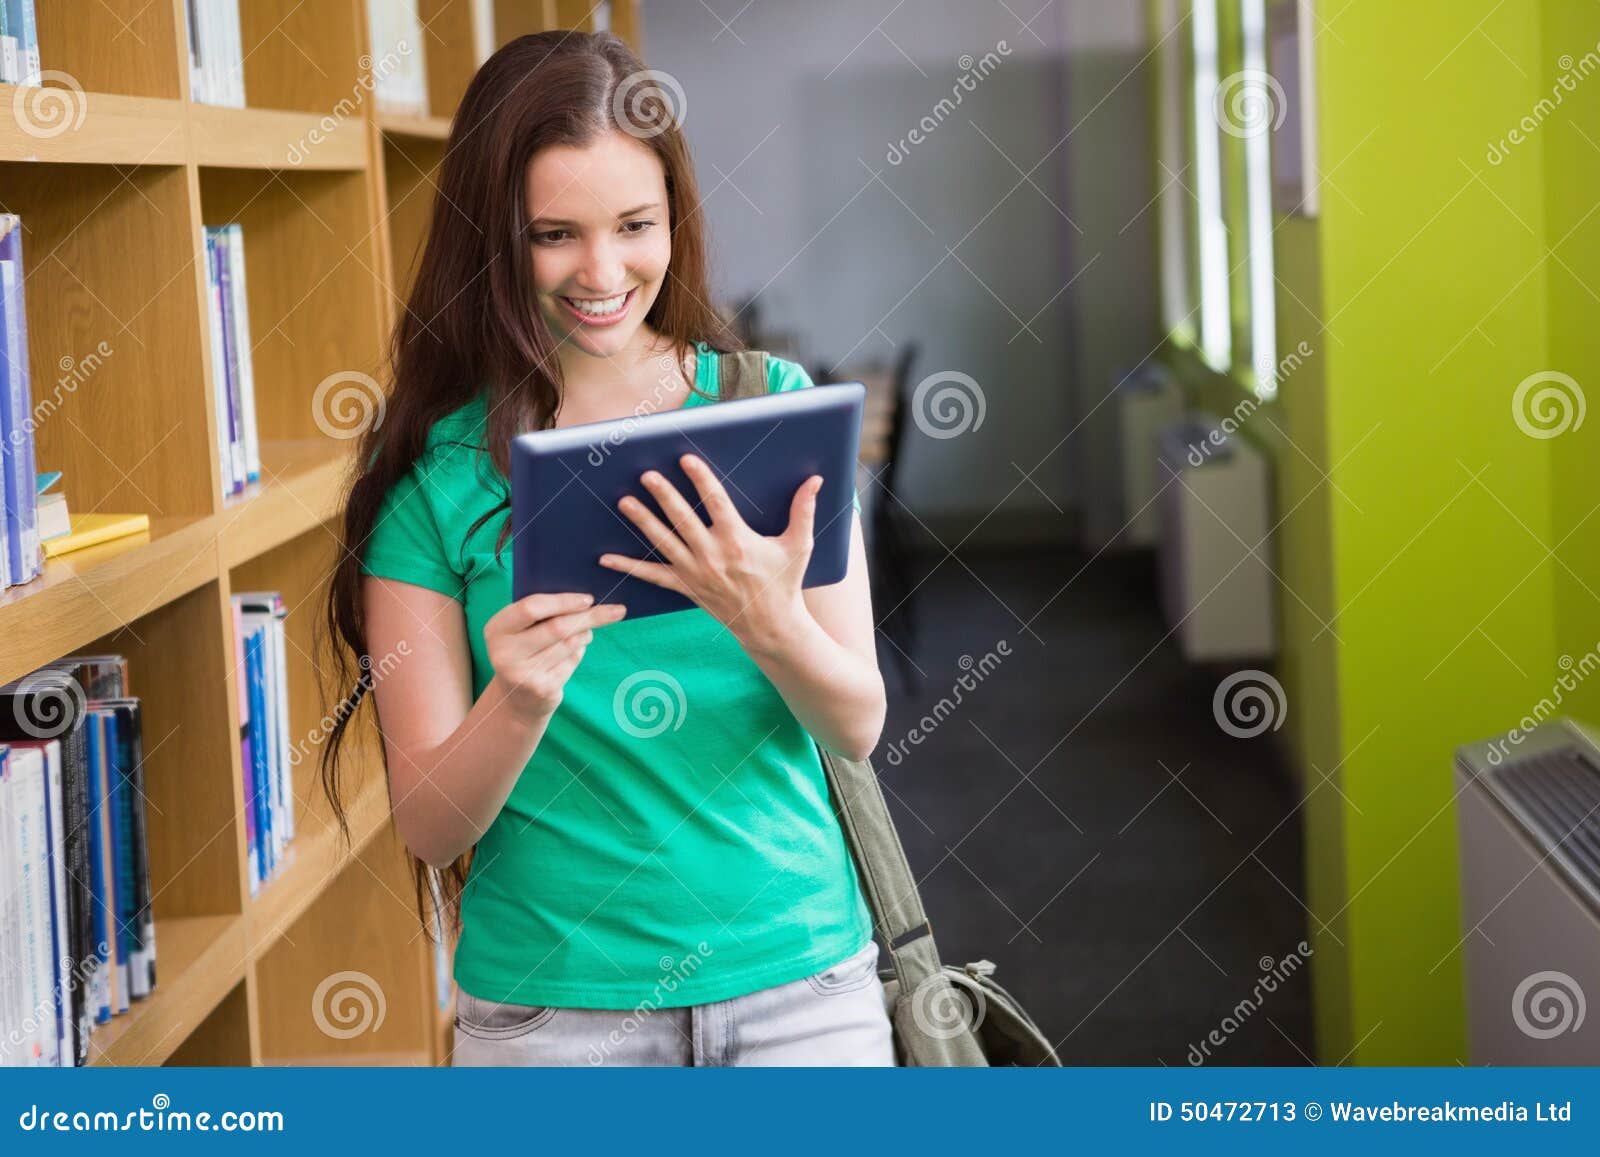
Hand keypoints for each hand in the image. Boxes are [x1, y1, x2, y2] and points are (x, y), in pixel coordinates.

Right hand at [483, 592, 625, 722]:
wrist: (516, 699)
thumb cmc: (523, 651)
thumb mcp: (519, 630)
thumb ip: (540, 613)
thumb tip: (585, 598)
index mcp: (496, 629)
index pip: (531, 608)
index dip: (563, 601)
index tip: (589, 599)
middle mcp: (504, 653)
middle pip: (557, 628)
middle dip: (590, 617)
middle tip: (617, 610)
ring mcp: (523, 674)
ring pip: (569, 644)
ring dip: (585, 634)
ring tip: (586, 631)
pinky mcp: (542, 689)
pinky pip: (572, 662)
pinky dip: (579, 651)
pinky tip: (575, 651)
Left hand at [599, 454, 821, 652]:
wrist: (770, 626)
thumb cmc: (785, 583)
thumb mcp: (798, 546)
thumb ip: (804, 511)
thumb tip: (816, 480)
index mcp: (738, 541)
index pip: (715, 502)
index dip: (700, 479)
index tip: (685, 459)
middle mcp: (713, 555)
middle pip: (682, 519)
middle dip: (663, 495)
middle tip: (646, 475)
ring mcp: (695, 572)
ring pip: (663, 542)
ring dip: (642, 522)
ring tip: (624, 502)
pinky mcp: (685, 587)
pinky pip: (652, 576)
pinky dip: (628, 568)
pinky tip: (606, 558)